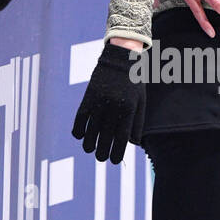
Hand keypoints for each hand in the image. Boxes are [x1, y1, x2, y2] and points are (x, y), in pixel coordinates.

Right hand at [71, 42, 145, 162]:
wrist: (120, 58)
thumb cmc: (133, 82)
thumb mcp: (141, 101)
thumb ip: (138, 122)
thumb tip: (132, 143)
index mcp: (129, 110)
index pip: (122, 138)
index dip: (117, 153)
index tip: (114, 161)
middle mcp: (114, 108)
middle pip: (105, 138)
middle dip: (102, 153)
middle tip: (101, 158)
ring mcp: (99, 102)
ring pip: (90, 132)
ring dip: (89, 145)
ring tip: (90, 149)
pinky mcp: (88, 97)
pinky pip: (80, 119)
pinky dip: (78, 131)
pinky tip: (80, 136)